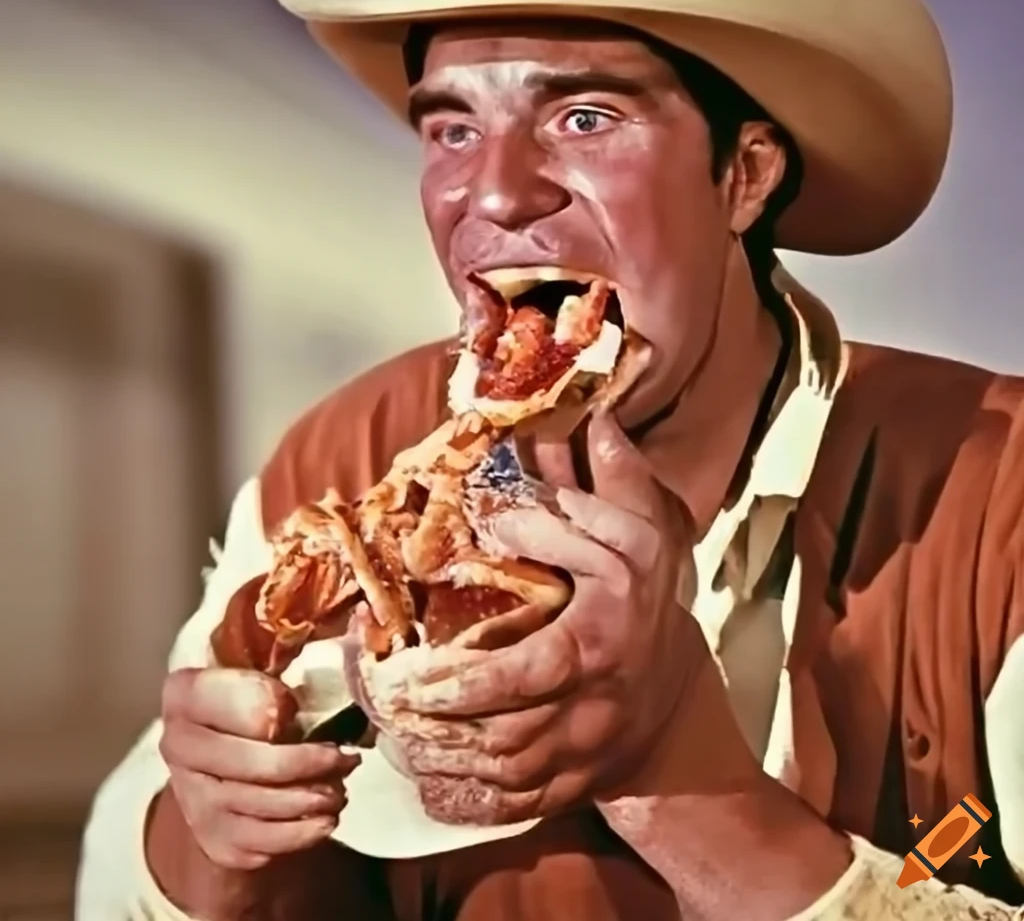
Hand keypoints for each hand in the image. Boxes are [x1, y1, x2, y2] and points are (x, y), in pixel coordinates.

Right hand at [158, 667, 357, 868]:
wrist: (223, 759)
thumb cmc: (252, 703)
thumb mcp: (259, 670)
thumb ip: (281, 660)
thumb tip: (335, 654)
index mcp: (185, 693)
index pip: (224, 701)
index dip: (266, 705)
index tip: (297, 709)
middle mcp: (177, 746)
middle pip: (252, 764)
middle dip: (310, 762)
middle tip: (347, 758)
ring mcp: (192, 798)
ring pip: (261, 806)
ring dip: (312, 799)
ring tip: (341, 786)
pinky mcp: (212, 838)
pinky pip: (263, 842)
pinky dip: (302, 832)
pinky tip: (325, 817)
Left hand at [363, 409, 737, 825]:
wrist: (673, 712)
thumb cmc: (643, 612)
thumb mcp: (639, 540)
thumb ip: (607, 489)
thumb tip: (588, 423)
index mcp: (600, 644)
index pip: (534, 672)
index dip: (471, 683)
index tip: (413, 678)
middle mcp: (588, 711)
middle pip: (504, 736)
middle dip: (434, 727)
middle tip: (379, 702)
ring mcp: (575, 759)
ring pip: (496, 779)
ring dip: (434, 763)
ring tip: (384, 735)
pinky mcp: (562, 791)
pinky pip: (504, 810)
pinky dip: (458, 801)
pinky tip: (420, 779)